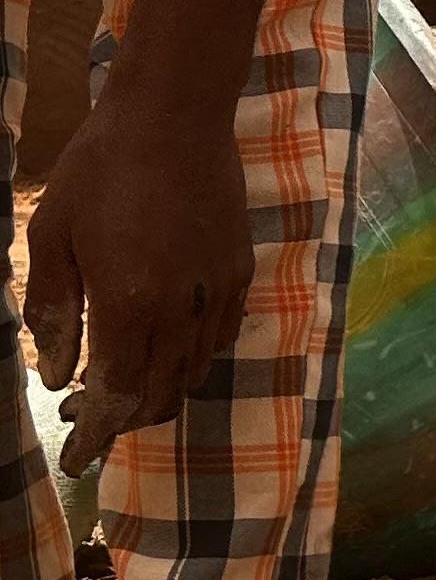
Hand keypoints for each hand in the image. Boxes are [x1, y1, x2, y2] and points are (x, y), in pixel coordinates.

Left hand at [23, 87, 254, 474]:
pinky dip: (191, 359)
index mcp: (129, 301)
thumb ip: (53, 311)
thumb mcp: (52, 236)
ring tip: (124, 384)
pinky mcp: (239, 271)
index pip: (117, 393)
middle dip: (124, 419)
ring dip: (158, 391)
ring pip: (194, 371)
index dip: (97, 435)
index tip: (75, 462)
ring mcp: (218, 290)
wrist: (176, 117)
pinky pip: (219, 337)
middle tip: (87, 417)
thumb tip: (56, 374)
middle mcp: (181, 307)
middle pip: (160, 393)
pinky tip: (166, 346)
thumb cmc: (101, 170)